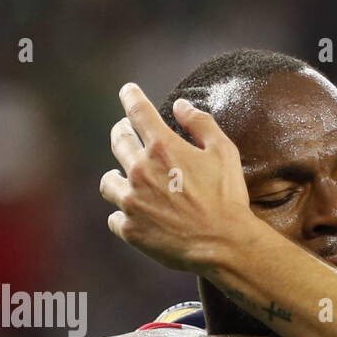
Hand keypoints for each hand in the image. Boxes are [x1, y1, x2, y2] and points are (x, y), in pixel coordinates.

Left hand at [100, 84, 254, 274]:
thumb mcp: (225, 152)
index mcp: (162, 147)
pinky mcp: (131, 229)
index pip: (137, 110)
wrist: (224, 245)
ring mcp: (132, 201)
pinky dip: (123, 214)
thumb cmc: (227, 198)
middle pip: (118, 140)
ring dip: (117, 176)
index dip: (130, 96)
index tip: (127, 91)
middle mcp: (140, 170)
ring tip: (124, 178)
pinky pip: (114, 217)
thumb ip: (201, 124)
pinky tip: (135, 215)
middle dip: (122, 131)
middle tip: (127, 132)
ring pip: (109, 181)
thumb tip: (180, 106)